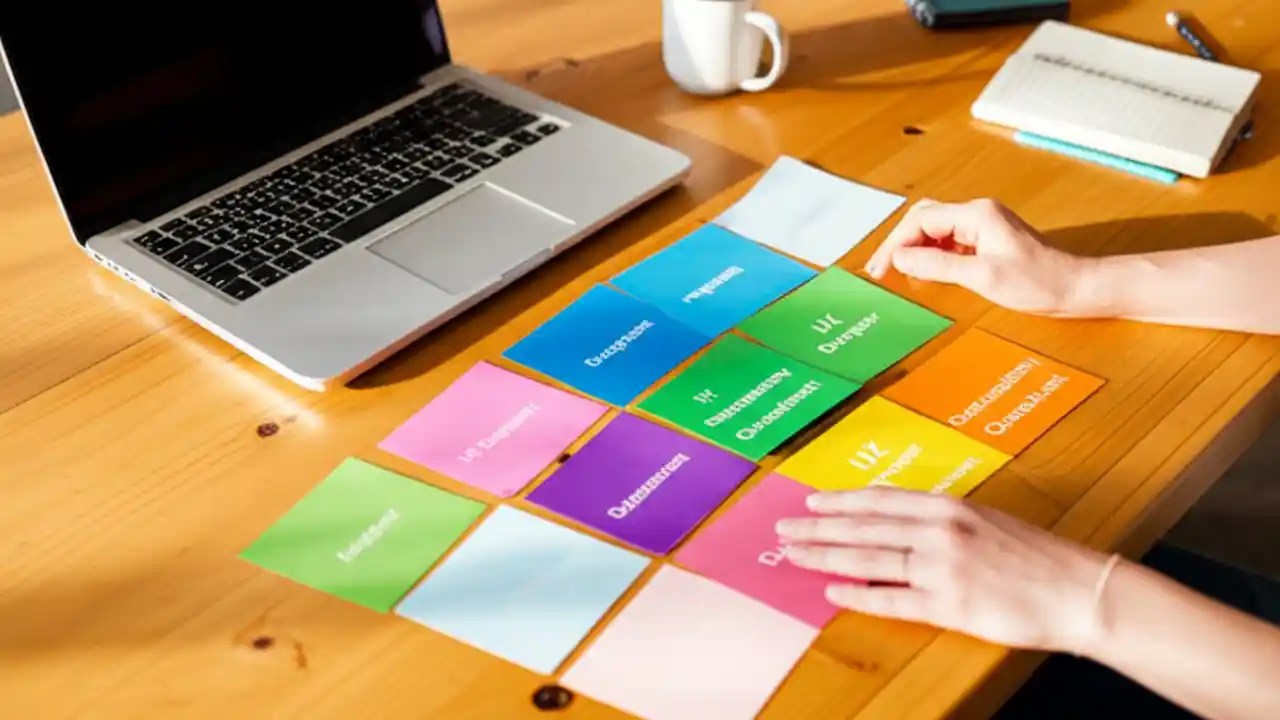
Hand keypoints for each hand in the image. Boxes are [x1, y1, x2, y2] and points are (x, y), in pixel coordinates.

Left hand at [776, 486, 1112, 654]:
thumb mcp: (986, 520)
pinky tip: (833, 593)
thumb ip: (942, 519)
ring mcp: (942, 567)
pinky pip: (893, 600)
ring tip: (795, 556)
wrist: (1079, 590)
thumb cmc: (1037, 556)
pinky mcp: (950, 604)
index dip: (840, 501)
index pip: (880, 500)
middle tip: (783, 530)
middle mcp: (940, 530)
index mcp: (949, 506)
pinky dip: (859, 596)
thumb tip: (898, 523)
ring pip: (869, 560)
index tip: (809, 501)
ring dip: (826, 557)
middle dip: (818, 528)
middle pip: (863, 527)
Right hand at [865, 198, 1095, 315]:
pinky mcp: (988, 239)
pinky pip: (949, 240)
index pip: (921, 221)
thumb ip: (938, 266)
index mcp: (976, 215)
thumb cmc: (1038, 282)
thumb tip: (900, 258)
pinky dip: (932, 254)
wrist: (1076, 287)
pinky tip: (926, 271)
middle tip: (880, 270)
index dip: (895, 244)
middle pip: (924, 219)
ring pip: (935, 229)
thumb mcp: (982, 277)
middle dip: (899, 243)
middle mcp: (978, 213)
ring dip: (914, 248)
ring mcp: (984, 225)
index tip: (879, 268)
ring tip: (898, 272)